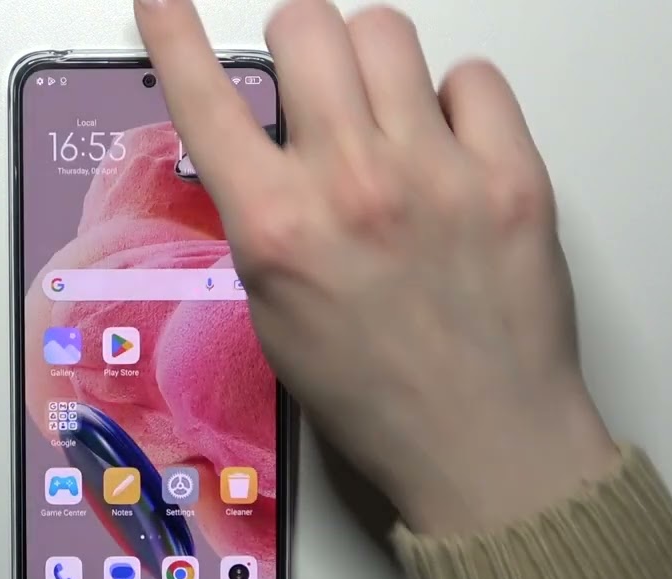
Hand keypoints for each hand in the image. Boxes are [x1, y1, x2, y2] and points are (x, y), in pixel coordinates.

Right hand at [135, 0, 619, 534]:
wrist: (481, 441)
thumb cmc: (374, 394)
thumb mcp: (274, 312)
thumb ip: (264, 217)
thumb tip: (266, 146)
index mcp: (276, 228)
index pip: (205, 99)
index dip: (173, 36)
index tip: (161, 0)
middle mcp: (350, 185)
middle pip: (307, 24)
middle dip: (298, 39)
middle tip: (312, 76)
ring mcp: (435, 173)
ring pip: (386, 31)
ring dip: (372, 59)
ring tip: (385, 111)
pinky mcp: (510, 175)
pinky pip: (473, 77)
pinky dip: (455, 99)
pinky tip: (449, 146)